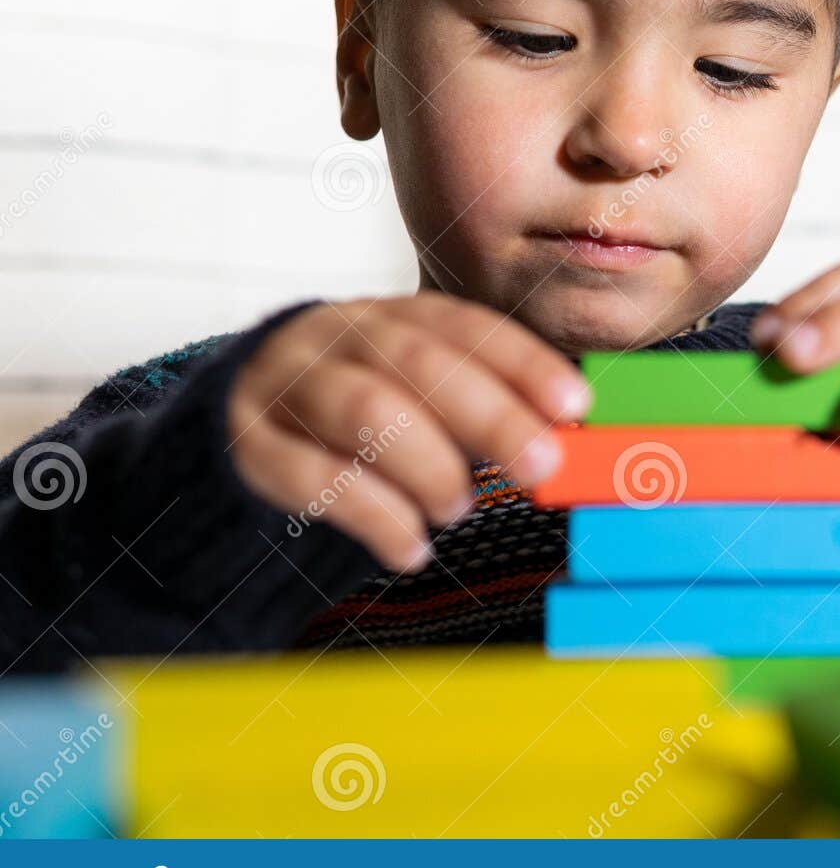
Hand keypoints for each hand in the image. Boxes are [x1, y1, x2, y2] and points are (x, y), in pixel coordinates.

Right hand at [227, 293, 589, 571]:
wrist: (234, 421)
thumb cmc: (360, 414)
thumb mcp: (422, 397)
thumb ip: (486, 411)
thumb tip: (569, 440)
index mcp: (394, 317)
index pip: (466, 327)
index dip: (523, 363)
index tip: (576, 405)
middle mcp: (340, 336)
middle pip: (420, 364)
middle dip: (491, 415)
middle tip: (540, 465)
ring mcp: (288, 384)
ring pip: (365, 409)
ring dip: (429, 465)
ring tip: (458, 508)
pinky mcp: (248, 443)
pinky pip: (312, 475)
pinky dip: (374, 516)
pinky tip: (412, 550)